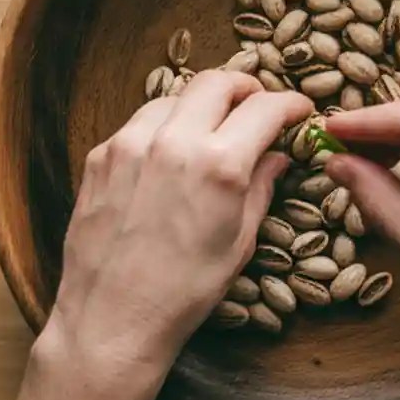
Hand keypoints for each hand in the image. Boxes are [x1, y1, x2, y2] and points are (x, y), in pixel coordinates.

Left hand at [51, 70, 313, 357]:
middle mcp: (173, 142)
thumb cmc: (183, 291)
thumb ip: (260, 187)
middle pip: (216, 82)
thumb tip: (276, 157)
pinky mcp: (101, 156)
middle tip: (256, 104)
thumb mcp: (238, 241)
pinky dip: (163, 127)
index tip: (299, 109)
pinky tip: (171, 154)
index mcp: (219, 165)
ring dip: (200, 104)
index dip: (290, 103)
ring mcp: (130, 144)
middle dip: (244, 87)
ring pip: (174, 97)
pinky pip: (139, 123)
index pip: (264, 108)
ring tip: (212, 127)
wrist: (112, 317)